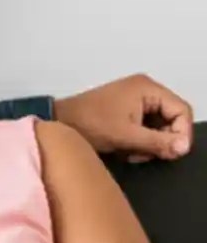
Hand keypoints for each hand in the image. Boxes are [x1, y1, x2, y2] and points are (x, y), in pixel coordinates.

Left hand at [53, 74, 193, 162]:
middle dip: (163, 139)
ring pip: (158, 126)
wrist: (57, 123)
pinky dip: (139, 141)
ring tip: (132, 152)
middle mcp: (143, 89)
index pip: (181, 110)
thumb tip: (183, 148)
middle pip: (171, 118)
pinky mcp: (125, 110)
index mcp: (147, 88)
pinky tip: (126, 149)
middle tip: (148, 154)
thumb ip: (158, 142)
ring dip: (149, 143)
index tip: (175, 152)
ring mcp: (133, 99)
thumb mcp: (126, 135)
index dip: (182, 133)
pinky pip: (144, 127)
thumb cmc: (89, 124)